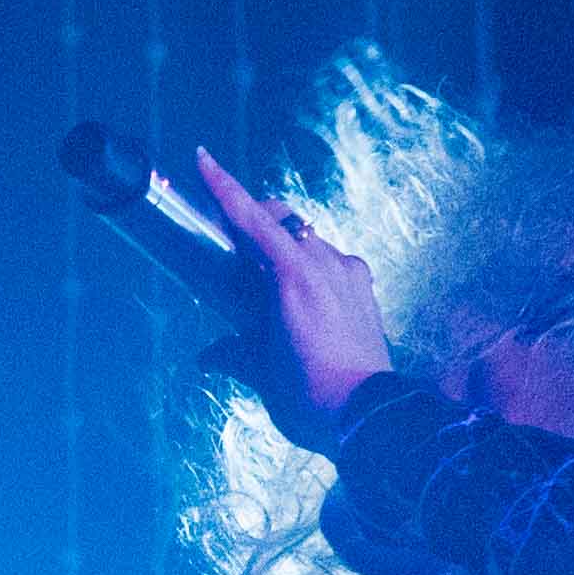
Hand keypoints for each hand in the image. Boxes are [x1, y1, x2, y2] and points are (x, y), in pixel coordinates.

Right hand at [189, 144, 392, 451]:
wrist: (369, 416)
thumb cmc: (309, 396)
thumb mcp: (262, 373)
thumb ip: (234, 353)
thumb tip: (208, 356)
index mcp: (292, 276)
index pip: (252, 219)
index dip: (225, 187)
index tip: (205, 158)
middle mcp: (324, 264)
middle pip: (283, 221)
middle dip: (256, 219)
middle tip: (233, 243)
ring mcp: (349, 274)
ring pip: (309, 241)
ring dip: (285, 250)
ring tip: (270, 287)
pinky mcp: (365, 290)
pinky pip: (333, 263)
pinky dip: (312, 269)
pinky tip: (305, 300)